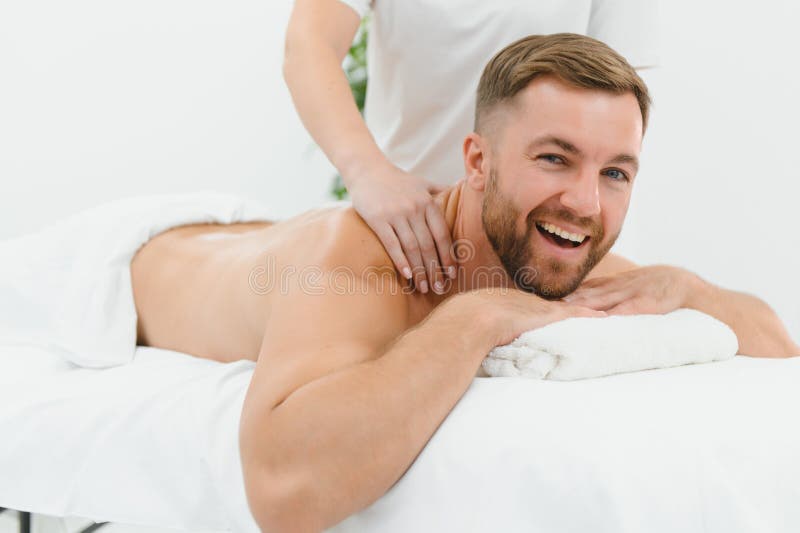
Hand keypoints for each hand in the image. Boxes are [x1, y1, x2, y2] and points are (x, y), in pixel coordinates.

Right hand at [347, 163, 455, 293]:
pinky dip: (401, 261)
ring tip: (423, 287)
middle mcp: (414, 208)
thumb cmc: (397, 180)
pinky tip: (407, 275)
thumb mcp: (422, 183)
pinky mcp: (378, 219)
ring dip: (420, 271)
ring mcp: (396, 214)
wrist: (367, 169)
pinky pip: (392, 244)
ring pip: (412, 248)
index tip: (453, 274)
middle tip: (439, 288)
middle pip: (429, 245)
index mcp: (428, 202)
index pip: (443, 235)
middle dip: (435, 270)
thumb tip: (464, 191)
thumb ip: (441, 191)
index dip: (449, 257)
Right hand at [456, 287, 607, 346]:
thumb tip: (448, 346)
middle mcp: (522, 300)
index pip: (524, 305)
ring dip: (582, 311)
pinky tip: (607, 320)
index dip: (536, 309)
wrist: (467, 322)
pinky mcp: (547, 317)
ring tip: (600, 310)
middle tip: (582, 303)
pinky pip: (576, 316)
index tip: (545, 310)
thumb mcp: (460, 326)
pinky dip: (591, 318)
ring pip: (566, 308)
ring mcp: (535, 307)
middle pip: (548, 303)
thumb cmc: (456, 327)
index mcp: (501, 301)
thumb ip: (463, 333)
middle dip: (565, 305)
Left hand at [563, 265, 703, 315]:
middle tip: (549, 302)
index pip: (592, 285)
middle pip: (590, 291)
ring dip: (583, 303)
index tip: (554, 295)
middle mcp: (622, 286)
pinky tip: (599, 317)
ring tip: (564, 308)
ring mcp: (632, 294)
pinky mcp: (644, 304)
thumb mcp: (639, 283)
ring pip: (602, 298)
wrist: (689, 287)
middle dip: (570, 296)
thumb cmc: (666, 287)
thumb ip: (622, 289)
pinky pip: (625, 308)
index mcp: (621, 282)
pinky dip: (612, 312)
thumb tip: (606, 302)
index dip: (573, 290)